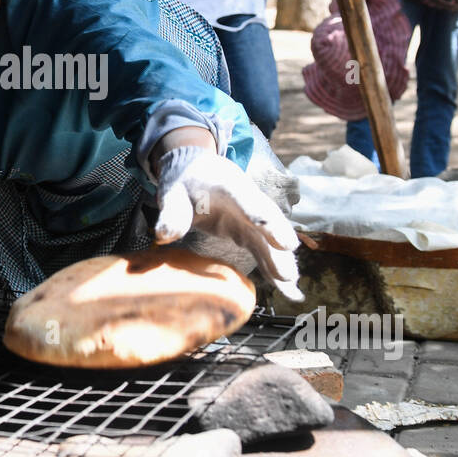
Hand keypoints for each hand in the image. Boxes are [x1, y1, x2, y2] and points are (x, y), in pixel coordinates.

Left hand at [153, 146, 301, 300]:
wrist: (195, 168)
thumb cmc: (184, 179)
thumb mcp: (171, 191)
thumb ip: (171, 212)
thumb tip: (165, 235)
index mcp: (229, 186)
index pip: (248, 202)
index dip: (264, 220)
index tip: (282, 241)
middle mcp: (247, 200)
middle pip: (268, 223)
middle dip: (278, 250)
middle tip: (289, 273)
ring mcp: (251, 216)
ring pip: (269, 239)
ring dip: (281, 263)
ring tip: (292, 288)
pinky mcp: (249, 231)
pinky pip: (264, 249)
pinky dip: (274, 267)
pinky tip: (287, 288)